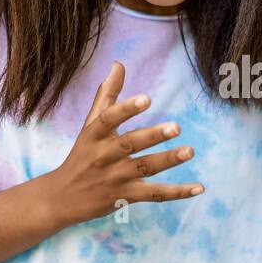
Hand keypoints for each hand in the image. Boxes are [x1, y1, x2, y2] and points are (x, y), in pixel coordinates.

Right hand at [43, 61, 202, 226]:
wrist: (62, 198)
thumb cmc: (83, 154)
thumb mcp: (90, 126)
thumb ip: (107, 95)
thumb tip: (119, 64)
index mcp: (95, 135)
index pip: (109, 120)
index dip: (126, 109)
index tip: (146, 99)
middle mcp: (104, 156)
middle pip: (129, 144)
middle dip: (152, 136)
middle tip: (176, 127)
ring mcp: (115, 178)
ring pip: (144, 168)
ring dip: (168, 160)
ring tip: (190, 151)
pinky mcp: (126, 196)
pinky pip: (155, 194)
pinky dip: (177, 192)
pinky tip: (198, 188)